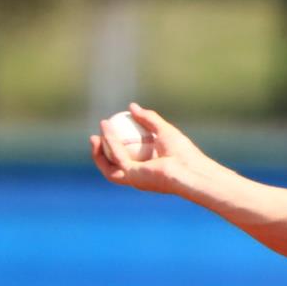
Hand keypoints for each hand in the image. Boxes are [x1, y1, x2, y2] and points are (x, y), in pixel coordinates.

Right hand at [89, 102, 203, 195]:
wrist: (191, 169)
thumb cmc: (184, 153)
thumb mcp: (165, 130)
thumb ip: (149, 119)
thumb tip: (131, 106)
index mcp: (147, 169)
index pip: (126, 160)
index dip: (113, 148)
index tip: (109, 133)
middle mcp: (139, 177)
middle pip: (113, 167)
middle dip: (100, 155)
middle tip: (95, 137)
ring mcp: (135, 179)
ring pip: (110, 167)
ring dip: (99, 153)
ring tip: (95, 137)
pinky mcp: (133, 176)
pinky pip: (118, 157)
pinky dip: (111, 143)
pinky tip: (106, 131)